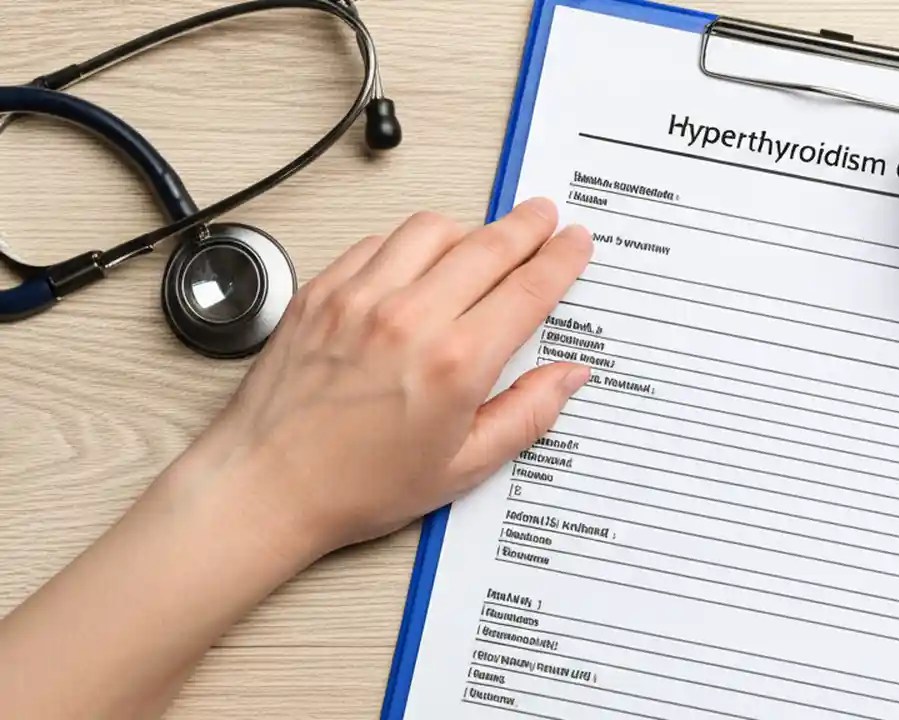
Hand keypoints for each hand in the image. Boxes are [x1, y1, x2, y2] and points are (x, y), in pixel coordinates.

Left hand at [167, 198, 592, 557]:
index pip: (527, 289)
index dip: (561, 259)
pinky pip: (377, 243)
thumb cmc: (358, 486)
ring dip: (468, 229)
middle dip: (526, 226)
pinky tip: (417, 264)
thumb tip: (569, 375)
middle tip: (544, 217)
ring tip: (482, 242)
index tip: (575, 242)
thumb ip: (526, 414)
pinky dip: (408, 243)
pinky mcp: (321, 291)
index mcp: (455, 364)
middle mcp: (409, 319)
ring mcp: (360, 298)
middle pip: (487, 246)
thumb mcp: (463, 467)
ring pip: (432, 230)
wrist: (266, 487)